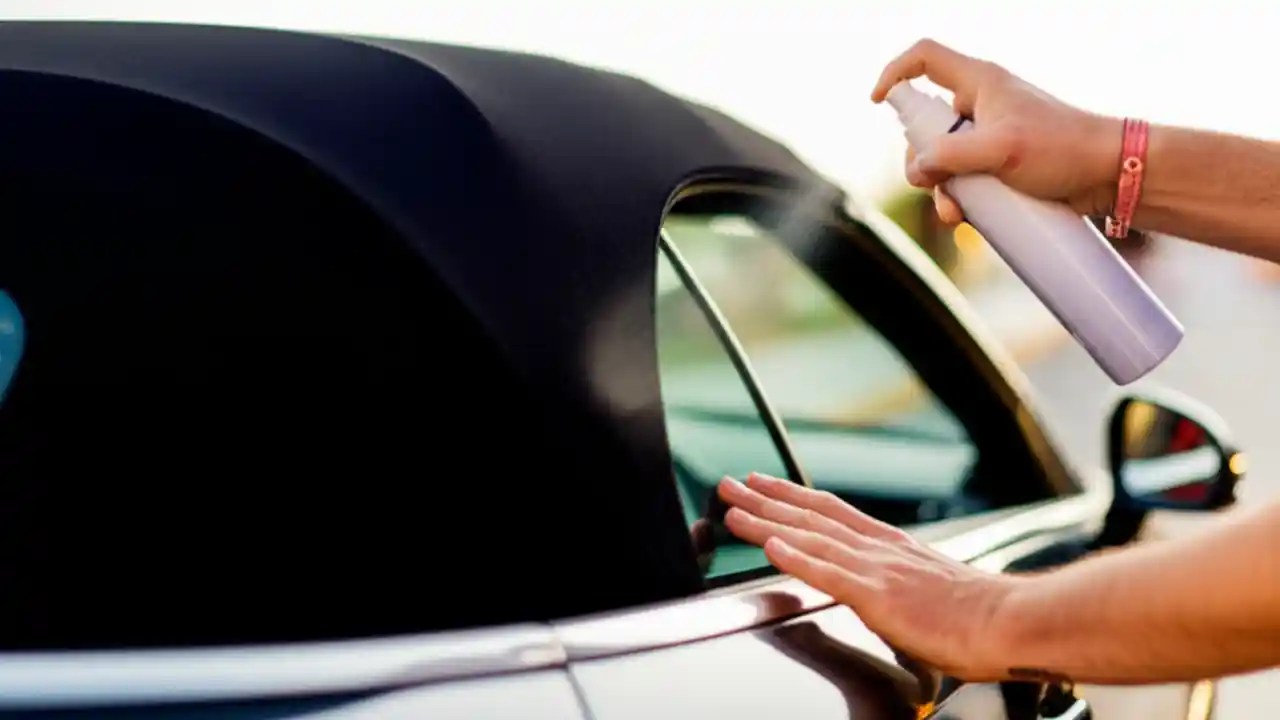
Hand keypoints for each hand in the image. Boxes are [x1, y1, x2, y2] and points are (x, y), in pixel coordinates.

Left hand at [717, 473, 1022, 680]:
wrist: (1011, 623)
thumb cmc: (981, 618)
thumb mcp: (930, 592)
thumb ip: (900, 589)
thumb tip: (888, 600)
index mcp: (891, 547)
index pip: (831, 511)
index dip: (792, 495)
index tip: (763, 483)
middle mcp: (879, 549)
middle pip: (810, 515)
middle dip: (764, 499)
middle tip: (727, 484)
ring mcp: (876, 569)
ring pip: (809, 537)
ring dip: (765, 521)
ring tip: (731, 511)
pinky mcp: (878, 595)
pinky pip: (828, 572)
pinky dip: (796, 556)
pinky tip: (769, 545)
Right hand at [872, 39, 1121, 224]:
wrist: (1108, 175)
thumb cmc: (1062, 147)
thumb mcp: (1000, 150)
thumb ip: (951, 156)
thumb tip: (918, 169)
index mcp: (979, 83)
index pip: (925, 58)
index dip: (895, 72)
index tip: (879, 101)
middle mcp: (981, 106)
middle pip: (924, 123)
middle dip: (918, 158)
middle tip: (927, 181)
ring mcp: (989, 137)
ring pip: (941, 160)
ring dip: (940, 188)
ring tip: (955, 212)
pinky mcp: (1000, 166)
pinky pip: (963, 180)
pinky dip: (958, 198)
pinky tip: (966, 217)